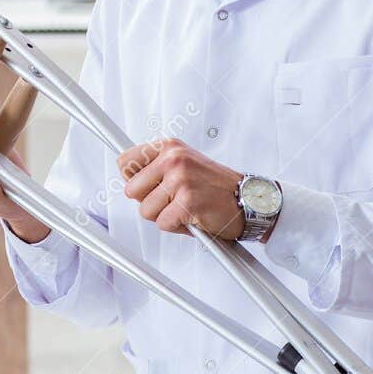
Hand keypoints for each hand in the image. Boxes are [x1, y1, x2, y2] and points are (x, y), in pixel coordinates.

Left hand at [118, 138, 243, 239]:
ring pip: (146, 211)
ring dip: (164, 216)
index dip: (133, 180)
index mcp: (169, 147)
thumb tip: (126, 177)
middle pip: (131, 190)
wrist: (247, 199)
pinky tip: (192, 217)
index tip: (145, 185)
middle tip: (171, 200)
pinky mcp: (187, 202)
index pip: (125, 162)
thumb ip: (155, 167)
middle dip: (148, 201)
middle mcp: (173, 159)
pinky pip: (163, 223)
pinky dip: (177, 227)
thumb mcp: (184, 163)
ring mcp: (181, 180)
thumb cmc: (215, 186)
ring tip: (185, 208)